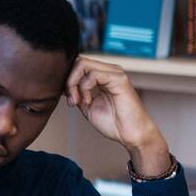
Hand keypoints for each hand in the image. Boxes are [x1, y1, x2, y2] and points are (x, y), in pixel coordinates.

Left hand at [65, 56, 170, 175]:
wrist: (131, 134)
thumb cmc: (114, 123)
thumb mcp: (88, 107)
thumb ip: (78, 94)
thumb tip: (64, 86)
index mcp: (103, 75)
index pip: (79, 65)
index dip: (68, 79)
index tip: (67, 98)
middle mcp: (109, 70)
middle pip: (79, 61)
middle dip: (69, 80)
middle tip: (71, 100)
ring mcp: (115, 73)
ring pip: (82, 64)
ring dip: (74, 84)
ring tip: (78, 101)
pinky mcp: (119, 79)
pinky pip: (93, 74)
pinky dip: (84, 88)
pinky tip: (88, 101)